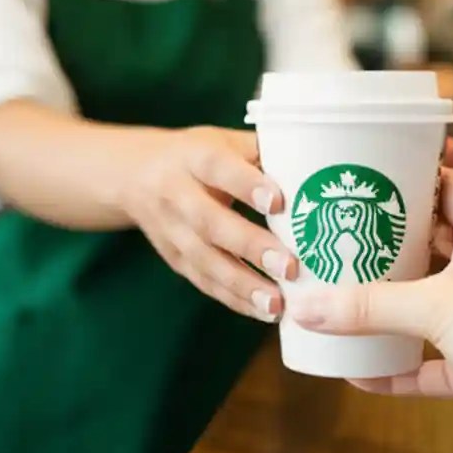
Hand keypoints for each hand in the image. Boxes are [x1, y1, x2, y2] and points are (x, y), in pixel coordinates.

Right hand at [123, 126, 294, 321]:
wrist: (135, 175)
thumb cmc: (197, 155)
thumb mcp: (222, 140)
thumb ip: (262, 152)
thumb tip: (316, 163)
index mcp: (193, 157)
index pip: (218, 168)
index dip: (246, 185)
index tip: (279, 201)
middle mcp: (177, 195)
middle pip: (211, 223)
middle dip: (250, 247)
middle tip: (289, 266)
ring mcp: (172, 231)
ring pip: (206, 261)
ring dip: (243, 286)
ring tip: (279, 304)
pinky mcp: (175, 259)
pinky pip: (204, 283)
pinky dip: (235, 299)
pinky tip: (265, 312)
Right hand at [286, 170, 452, 452]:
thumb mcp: (437, 307)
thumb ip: (369, 306)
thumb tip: (304, 305)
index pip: (448, 185)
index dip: (411, 177)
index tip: (367, 174)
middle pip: (428, 245)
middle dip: (384, 245)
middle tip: (335, 238)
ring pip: (424, 306)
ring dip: (386, 308)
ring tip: (335, 299)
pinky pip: (427, 364)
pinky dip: (395, 368)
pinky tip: (358, 373)